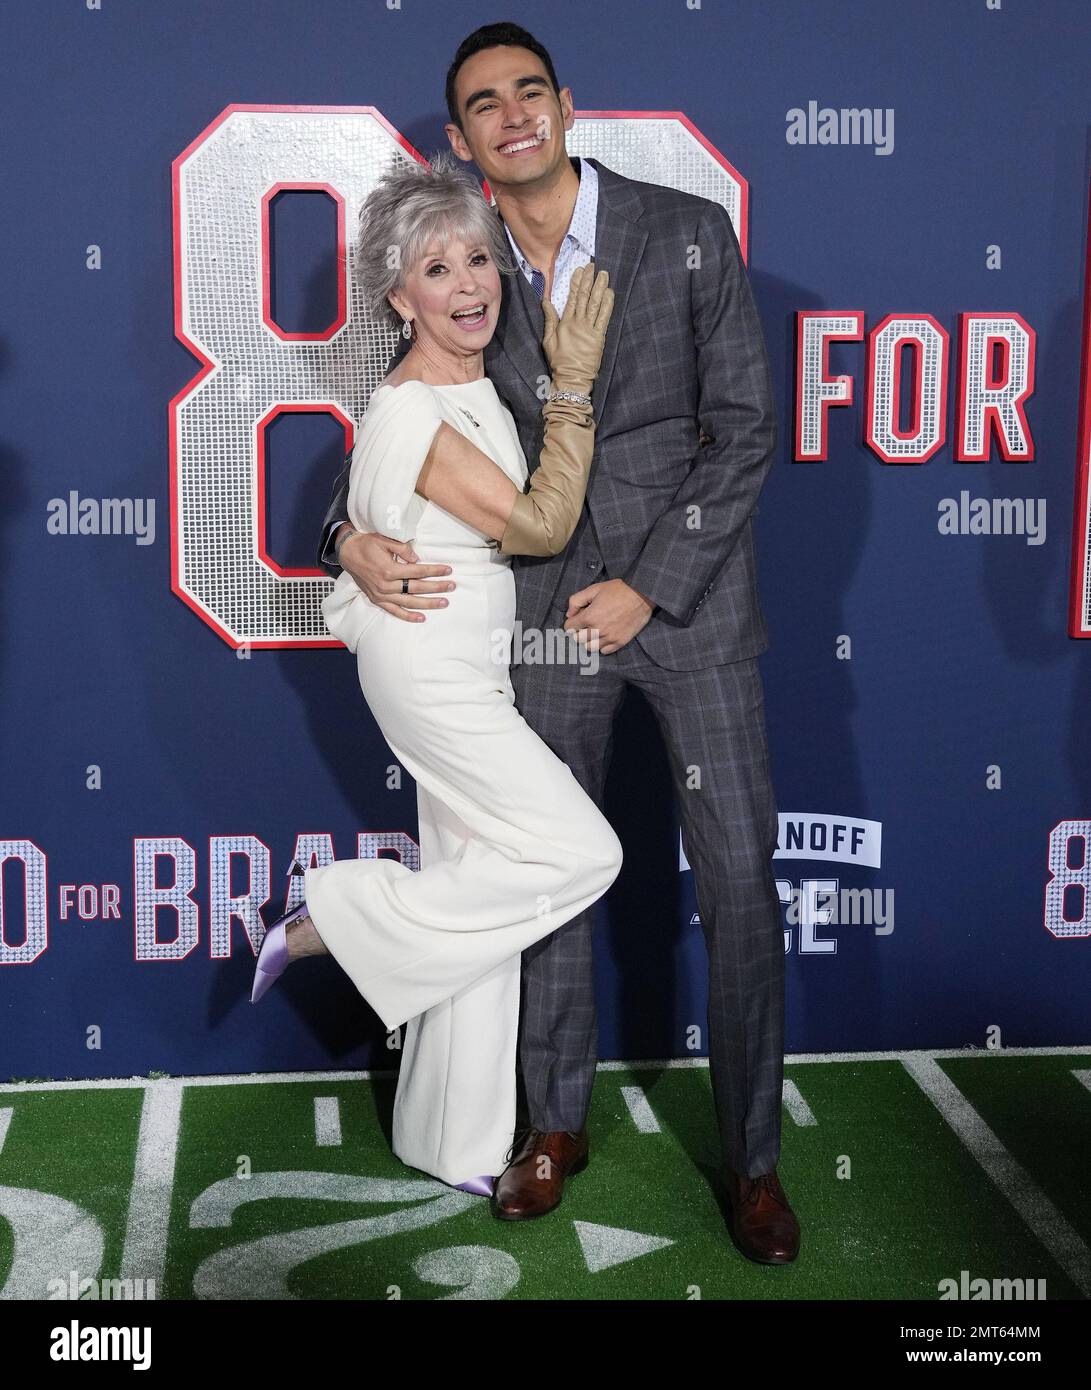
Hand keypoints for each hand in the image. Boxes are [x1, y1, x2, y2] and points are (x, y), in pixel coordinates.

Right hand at [337, 528, 454, 622]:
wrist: (347, 553)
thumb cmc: (367, 544)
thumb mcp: (384, 540)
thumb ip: (402, 549)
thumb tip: (417, 559)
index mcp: (389, 569)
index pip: (417, 571)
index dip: (434, 571)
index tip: (448, 570)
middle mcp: (386, 585)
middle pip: (416, 588)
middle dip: (436, 588)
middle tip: (452, 587)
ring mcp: (381, 594)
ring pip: (409, 602)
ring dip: (428, 603)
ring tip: (444, 603)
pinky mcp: (377, 600)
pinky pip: (394, 611)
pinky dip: (408, 616)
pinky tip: (422, 618)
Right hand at [541, 262, 613, 396]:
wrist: (572, 377)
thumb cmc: (559, 360)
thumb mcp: (548, 340)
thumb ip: (549, 319)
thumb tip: (545, 301)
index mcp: (565, 322)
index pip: (572, 298)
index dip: (577, 282)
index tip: (580, 270)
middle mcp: (578, 323)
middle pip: (584, 297)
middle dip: (589, 280)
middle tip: (593, 266)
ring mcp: (589, 329)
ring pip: (595, 304)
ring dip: (600, 287)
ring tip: (604, 274)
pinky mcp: (599, 337)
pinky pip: (604, 317)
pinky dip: (608, 304)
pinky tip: (610, 293)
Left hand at [563, 578, 654, 653]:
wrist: (642, 595)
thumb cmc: (618, 590)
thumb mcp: (594, 589)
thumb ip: (576, 600)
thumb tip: (569, 614)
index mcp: (589, 616)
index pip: (569, 627)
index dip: (571, 622)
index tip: (576, 619)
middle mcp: (598, 630)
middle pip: (578, 639)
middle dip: (578, 632)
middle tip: (585, 625)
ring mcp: (609, 637)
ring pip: (590, 648)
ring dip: (589, 641)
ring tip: (594, 632)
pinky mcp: (620, 642)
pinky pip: (604, 651)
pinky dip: (602, 646)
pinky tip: (605, 636)